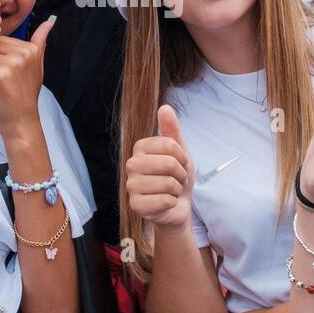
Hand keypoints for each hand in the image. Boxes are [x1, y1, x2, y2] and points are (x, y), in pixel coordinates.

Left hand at [0, 16, 54, 132]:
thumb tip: (50, 22)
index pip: (0, 38)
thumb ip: (40, 42)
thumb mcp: (37, 65)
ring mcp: (12, 64)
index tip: (9, 70)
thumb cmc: (25, 94)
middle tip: (1, 77)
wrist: (22, 120)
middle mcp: (24, 54)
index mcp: (32, 49)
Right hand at [125, 105, 194, 230]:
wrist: (176, 205)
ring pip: (168, 184)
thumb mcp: (179, 151)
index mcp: (140, 148)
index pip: (170, 145)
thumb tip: (165, 107)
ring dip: (177, 189)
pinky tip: (166, 202)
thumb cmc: (176, 176)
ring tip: (171, 190)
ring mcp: (131, 185)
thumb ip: (172, 129)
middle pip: (169, 163)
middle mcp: (131, 164)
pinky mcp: (136, 205)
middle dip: (181, 174)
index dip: (182, 157)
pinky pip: (164, 200)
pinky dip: (172, 202)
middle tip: (177, 179)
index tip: (180, 163)